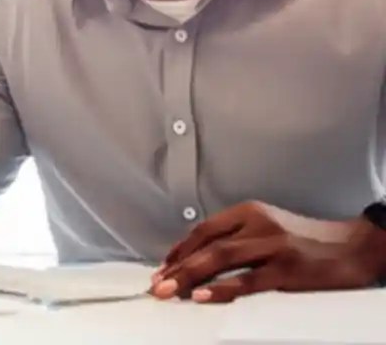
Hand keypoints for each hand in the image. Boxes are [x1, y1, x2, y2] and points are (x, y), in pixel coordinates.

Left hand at [153, 200, 385, 303]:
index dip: (179, 250)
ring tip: (169, 292)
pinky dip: (223, 288)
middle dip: (177, 267)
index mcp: (248, 213)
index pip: (203, 230)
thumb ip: (237, 238)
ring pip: (221, 259)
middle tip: (156, 285)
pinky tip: (204, 296)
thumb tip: (199, 259)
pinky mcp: (288, 268)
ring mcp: (273, 245)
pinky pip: (248, 279)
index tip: (162, 268)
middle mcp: (258, 224)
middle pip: (207, 245)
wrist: (353, 246)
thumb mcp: (267, 228)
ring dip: (190, 277)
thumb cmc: (306, 240)